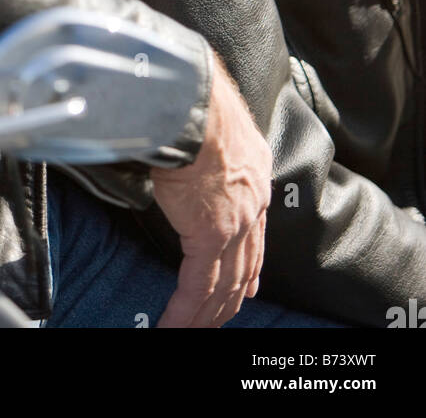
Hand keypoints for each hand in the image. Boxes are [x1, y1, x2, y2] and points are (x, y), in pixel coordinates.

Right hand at [150, 51, 270, 328]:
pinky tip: (174, 325)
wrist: (189, 100)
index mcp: (254, 173)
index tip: (243, 288)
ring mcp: (235, 222)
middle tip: (215, 321)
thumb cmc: (192, 99)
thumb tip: (180, 146)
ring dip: (206, 314)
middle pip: (246, 266)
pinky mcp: (210, 234)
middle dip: (230, 298)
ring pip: (225, 284)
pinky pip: (198, 286)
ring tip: (191, 330)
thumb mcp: (213, 124)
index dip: (248, 266)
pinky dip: (185, 312)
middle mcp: (253, 202)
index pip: (256, 235)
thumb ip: (204, 148)